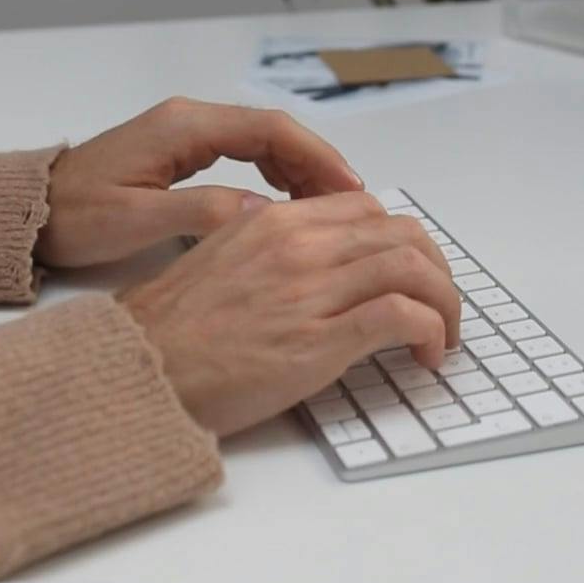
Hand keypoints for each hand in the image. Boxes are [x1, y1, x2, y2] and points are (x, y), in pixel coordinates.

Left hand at [36, 97, 361, 267]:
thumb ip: (203, 212)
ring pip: (260, 142)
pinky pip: (242, 153)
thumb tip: (267, 216)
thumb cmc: (74, 216)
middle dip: (315, 163)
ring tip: (328, 209)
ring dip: (298, 170)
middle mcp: (189, 118)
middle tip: (351, 204)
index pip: (269, 129)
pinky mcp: (180, 150)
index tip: (348, 187)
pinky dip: (273, 174)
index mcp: (184, 126)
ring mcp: (185, 132)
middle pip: (272, 131)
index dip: (316, 155)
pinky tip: (287, 205)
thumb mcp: (136, 221)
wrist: (30, 213)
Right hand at [120, 190, 459, 436]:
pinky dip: (430, 330)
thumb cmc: (171, 330)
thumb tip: (316, 263)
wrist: (139, 371)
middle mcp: (300, 245)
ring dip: (443, 302)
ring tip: (443, 334)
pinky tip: (427, 353)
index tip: (409, 272)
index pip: (366, 211)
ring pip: (413, 269)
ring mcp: (311, 291)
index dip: (400, 242)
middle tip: (439, 304)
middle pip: (402, 234)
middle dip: (435, 270)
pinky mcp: (319, 340)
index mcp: (275, 221)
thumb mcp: (222, 260)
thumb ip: (272, 248)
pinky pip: (401, 316)